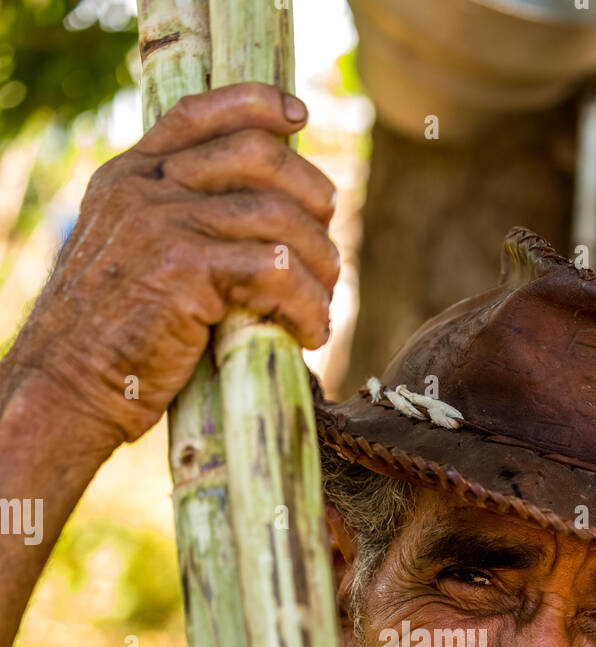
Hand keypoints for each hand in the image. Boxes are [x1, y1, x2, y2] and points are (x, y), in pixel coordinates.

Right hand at [9, 82, 337, 448]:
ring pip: (279, 217)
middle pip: (259, 156)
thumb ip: (174, 230)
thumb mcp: (130, 265)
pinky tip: (308, 332)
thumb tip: (258, 226)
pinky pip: (277, 270)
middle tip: (327, 257)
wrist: (65, 389)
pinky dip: (307, 305)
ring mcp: (164, 224)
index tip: (299, 118)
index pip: (200, 113)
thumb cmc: (108, 345)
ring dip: (319, 265)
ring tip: (323, 305)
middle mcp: (145, 190)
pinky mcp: (185, 269)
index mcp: (128, 179)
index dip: (258, 105)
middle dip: (313, 201)